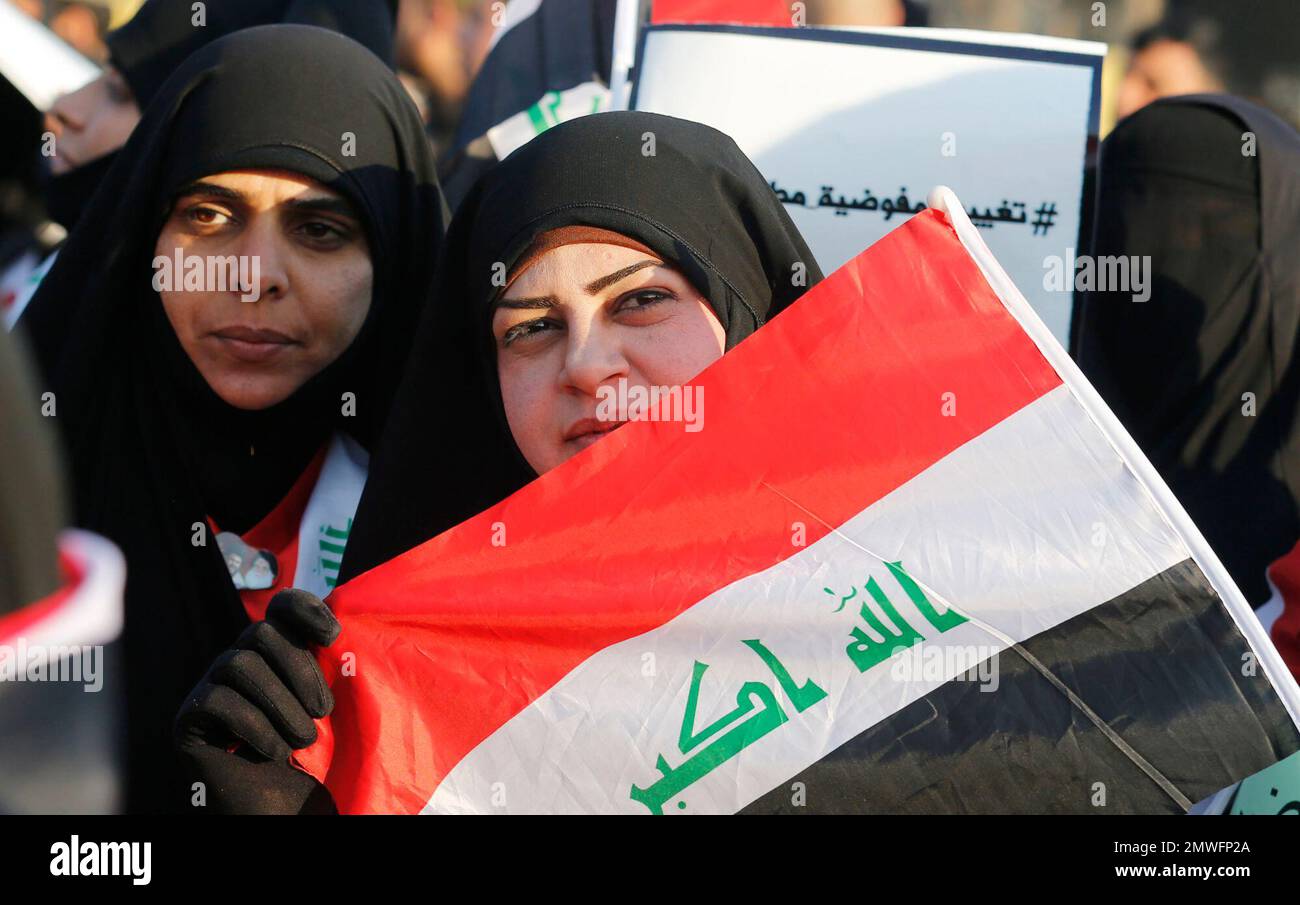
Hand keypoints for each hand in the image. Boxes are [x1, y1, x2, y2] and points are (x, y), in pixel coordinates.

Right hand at [175, 588, 340, 813]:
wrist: (280, 809)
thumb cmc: (312, 762)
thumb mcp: (328, 707)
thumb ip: (331, 666)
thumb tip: (342, 629)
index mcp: (275, 652)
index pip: (281, 606)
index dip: (304, 608)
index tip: (333, 635)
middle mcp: (237, 662)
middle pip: (262, 633)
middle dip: (299, 671)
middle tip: (323, 712)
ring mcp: (209, 688)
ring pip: (239, 664)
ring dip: (280, 703)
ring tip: (304, 738)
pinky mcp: (188, 719)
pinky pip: (217, 701)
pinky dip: (253, 726)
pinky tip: (274, 752)